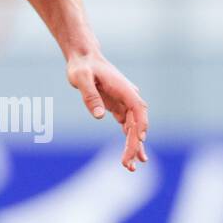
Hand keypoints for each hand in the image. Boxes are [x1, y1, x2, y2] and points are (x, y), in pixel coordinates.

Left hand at [66, 53, 148, 171]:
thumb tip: (99, 116)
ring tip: (131, 166)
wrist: (83, 57)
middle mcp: (128, 97)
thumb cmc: (82, 66)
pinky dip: (129, 139)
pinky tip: (130, 154)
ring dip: (133, 145)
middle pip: (137, 123)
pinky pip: (127, 126)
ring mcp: (124, 102)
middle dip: (135, 144)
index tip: (140, 140)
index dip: (141, 125)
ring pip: (133, 127)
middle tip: (129, 164)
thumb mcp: (81, 77)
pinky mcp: (117, 107)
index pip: (139, 109)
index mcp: (124, 89)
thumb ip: (90, 96)